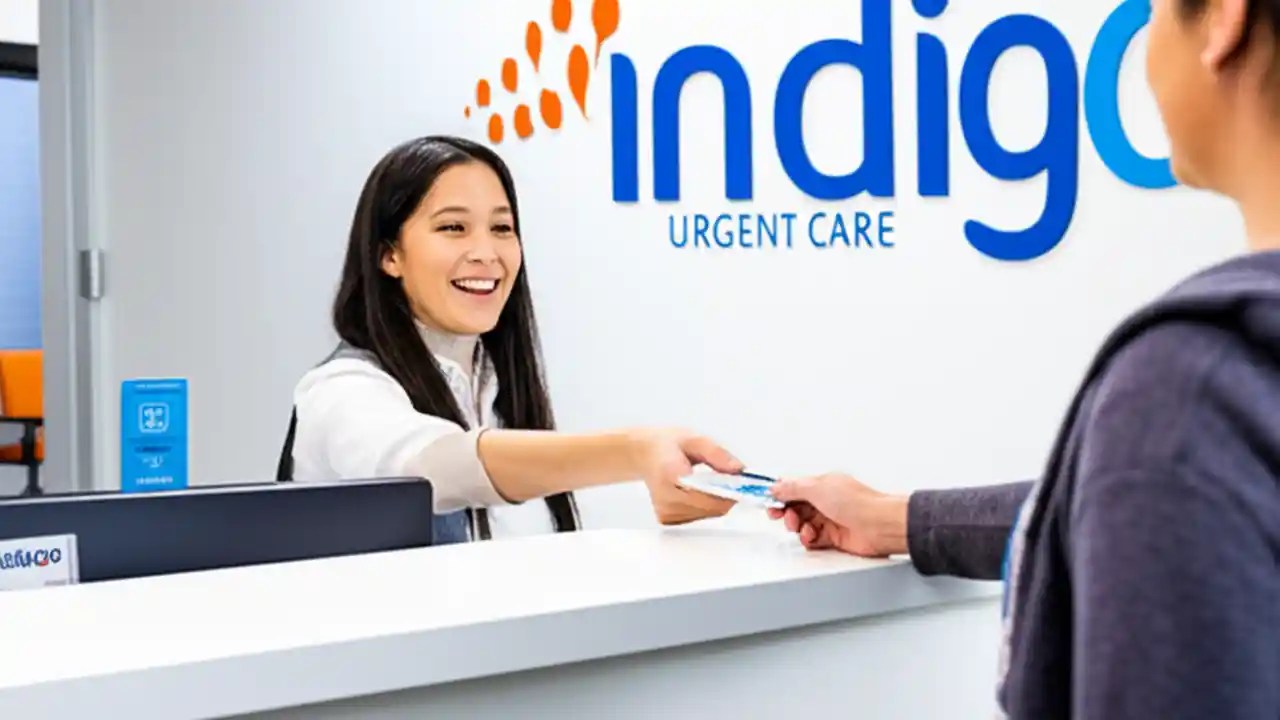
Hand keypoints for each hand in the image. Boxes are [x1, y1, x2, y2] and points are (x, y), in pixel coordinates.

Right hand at [628, 428, 743, 524]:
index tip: (741, 484)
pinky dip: (707, 506)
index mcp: (669, 475)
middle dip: (726, 495)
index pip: (706, 494)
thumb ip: (717, 454)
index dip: (727, 491)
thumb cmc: (666, 446)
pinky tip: (699, 491)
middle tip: (730, 478)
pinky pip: (699, 518)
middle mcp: (665, 498)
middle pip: (710, 507)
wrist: (643, 454)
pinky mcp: (668, 520)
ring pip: (708, 515)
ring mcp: (665, 512)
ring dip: (717, 501)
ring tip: (711, 481)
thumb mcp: (693, 439)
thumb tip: (738, 469)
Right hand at [767, 473, 908, 556]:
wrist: (880, 526)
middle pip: (796, 507)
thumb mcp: (817, 488)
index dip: (780, 495)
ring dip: (798, 527)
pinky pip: (812, 539)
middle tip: (783, 516)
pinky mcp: (834, 538)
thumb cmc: (858, 503)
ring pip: (802, 524)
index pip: (794, 488)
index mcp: (823, 485)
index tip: (768, 501)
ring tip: (803, 527)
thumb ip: (793, 487)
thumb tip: (776, 486)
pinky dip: (808, 539)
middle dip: (786, 512)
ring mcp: (830, 520)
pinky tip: (812, 537)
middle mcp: (826, 501)